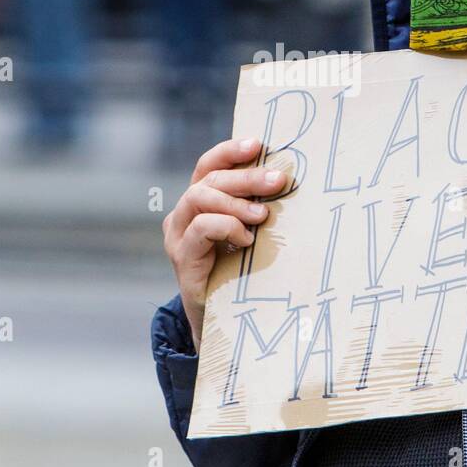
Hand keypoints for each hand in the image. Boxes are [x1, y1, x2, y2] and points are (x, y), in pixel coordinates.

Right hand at [161, 137, 283, 354]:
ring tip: (262, 215)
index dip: (230, 151)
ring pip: (199, 197)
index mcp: (199, 203)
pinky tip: (246, 239)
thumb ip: (255, 210)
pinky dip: (226, 226)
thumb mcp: (248, 235)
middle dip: (245, 176)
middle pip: (209, 179)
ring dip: (235, 201)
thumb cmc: (240, 273)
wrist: (221, 322)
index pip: (208, 165)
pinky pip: (200, 228)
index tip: (259, 144)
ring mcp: (178, 236)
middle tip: (278, 181)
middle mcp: (183, 215)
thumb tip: (288, 181)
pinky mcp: (182, 258)